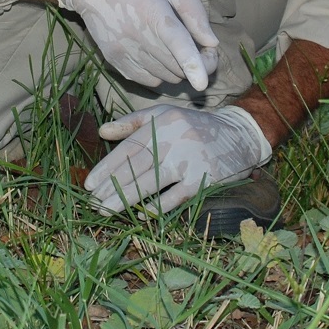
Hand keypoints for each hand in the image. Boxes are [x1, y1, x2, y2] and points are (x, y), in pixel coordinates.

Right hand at [52, 0, 218, 89]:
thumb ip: (194, 11)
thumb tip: (211, 42)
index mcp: (152, 9)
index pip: (175, 42)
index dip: (192, 64)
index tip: (202, 83)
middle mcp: (135, 34)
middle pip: (176, 65)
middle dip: (198, 62)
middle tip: (202, 46)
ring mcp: (123, 50)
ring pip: (165, 76)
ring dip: (179, 68)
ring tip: (177, 47)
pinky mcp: (115, 61)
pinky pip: (149, 81)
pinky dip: (161, 73)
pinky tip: (158, 53)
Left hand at [85, 104, 270, 213]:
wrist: (239, 136)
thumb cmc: (195, 126)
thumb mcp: (165, 115)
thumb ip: (133, 122)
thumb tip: (102, 132)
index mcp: (162, 124)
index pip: (129, 148)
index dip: (107, 167)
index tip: (89, 184)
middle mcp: (174, 141)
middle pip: (136, 167)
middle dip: (111, 187)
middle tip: (92, 203)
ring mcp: (189, 162)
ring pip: (151, 183)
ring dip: (126, 199)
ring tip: (106, 211)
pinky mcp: (203, 180)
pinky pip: (175, 197)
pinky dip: (157, 206)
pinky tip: (140, 213)